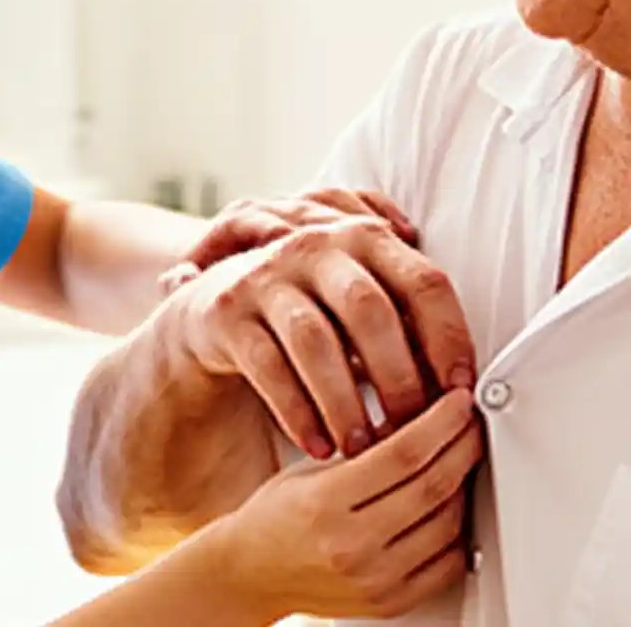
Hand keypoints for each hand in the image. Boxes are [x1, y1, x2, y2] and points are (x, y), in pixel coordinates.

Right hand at [156, 200, 475, 459]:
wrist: (219, 305)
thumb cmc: (313, 308)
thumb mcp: (360, 297)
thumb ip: (408, 316)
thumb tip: (466, 379)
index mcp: (363, 238)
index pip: (423, 281)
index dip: (450, 337)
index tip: (463, 390)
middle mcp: (314, 248)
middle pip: (370, 309)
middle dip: (398, 375)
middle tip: (411, 427)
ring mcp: (266, 277)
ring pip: (315, 340)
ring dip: (344, 400)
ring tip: (361, 447)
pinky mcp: (228, 312)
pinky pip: (266, 365)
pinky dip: (297, 411)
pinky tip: (317, 446)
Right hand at [210, 389, 482, 621]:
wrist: (251, 573)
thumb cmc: (273, 518)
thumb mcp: (307, 467)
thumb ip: (363, 448)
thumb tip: (422, 420)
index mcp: (323, 503)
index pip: (402, 454)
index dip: (441, 422)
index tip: (457, 403)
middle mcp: (350, 545)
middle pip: (433, 486)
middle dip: (463, 446)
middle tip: (469, 424)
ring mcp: (374, 578)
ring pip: (448, 523)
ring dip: (463, 485)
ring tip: (458, 460)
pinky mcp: (391, 601)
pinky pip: (448, 563)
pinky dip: (458, 530)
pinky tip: (449, 506)